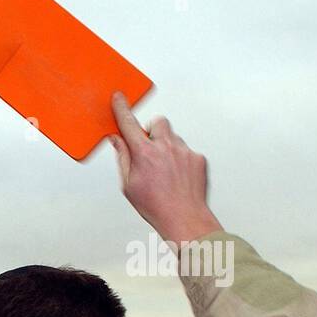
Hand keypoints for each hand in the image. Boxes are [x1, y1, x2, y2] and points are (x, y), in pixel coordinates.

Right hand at [109, 93, 222, 243]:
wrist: (184, 218)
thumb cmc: (155, 205)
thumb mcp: (128, 185)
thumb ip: (123, 158)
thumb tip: (117, 141)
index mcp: (144, 153)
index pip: (129, 124)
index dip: (122, 109)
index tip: (118, 98)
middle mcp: (165, 147)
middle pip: (158, 122)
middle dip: (152, 130)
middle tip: (149, 148)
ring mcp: (185, 151)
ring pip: (173, 138)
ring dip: (166, 148)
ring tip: (164, 173)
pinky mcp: (198, 158)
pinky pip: (186, 151)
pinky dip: (180, 160)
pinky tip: (177, 178)